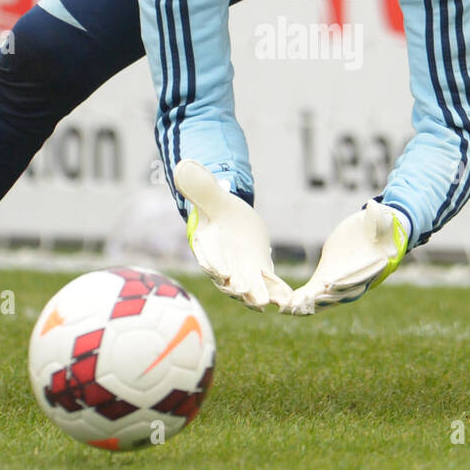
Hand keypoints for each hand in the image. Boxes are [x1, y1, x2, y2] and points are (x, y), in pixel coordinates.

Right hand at [172, 159, 292, 311]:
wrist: (232, 218)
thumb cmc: (218, 207)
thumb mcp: (212, 196)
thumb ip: (200, 186)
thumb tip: (181, 165)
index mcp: (209, 246)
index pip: (209, 257)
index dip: (215, 266)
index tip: (224, 273)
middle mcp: (222, 264)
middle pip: (228, 280)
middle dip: (236, 287)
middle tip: (246, 292)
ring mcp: (240, 272)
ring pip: (247, 287)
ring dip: (255, 296)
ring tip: (266, 304)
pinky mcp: (258, 272)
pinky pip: (267, 285)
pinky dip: (275, 293)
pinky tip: (287, 301)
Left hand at [286, 201, 408, 314]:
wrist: (373, 234)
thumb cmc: (379, 226)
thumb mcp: (380, 220)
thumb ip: (378, 218)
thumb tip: (374, 207)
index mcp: (369, 268)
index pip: (357, 277)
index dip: (344, 282)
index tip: (328, 284)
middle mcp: (354, 281)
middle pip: (337, 295)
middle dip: (319, 299)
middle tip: (302, 303)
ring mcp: (339, 283)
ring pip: (324, 300)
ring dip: (307, 305)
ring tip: (289, 308)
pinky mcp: (326, 279)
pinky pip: (314, 295)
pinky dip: (301, 301)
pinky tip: (286, 306)